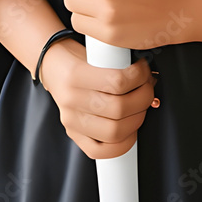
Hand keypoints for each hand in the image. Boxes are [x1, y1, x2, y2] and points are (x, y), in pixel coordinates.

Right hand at [40, 38, 158, 159]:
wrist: (53, 66)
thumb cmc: (77, 58)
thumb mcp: (93, 50)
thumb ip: (117, 60)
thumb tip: (147, 72)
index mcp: (76, 75)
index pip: (118, 82)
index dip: (140, 76)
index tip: (144, 70)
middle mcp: (71, 100)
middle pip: (119, 109)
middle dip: (144, 98)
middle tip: (148, 87)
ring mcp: (71, 121)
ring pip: (114, 131)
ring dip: (137, 119)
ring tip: (141, 106)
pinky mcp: (73, 135)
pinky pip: (100, 151)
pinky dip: (122, 144)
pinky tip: (130, 129)